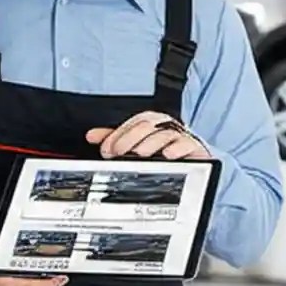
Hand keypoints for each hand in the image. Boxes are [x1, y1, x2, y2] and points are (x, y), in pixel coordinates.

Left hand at [86, 111, 209, 159]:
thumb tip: (91, 136)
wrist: (191, 164)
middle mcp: (166, 125)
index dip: (118, 134)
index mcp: (152, 122)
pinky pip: (187, 144)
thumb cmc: (161, 153)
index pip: (134, 122)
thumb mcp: (135, 146)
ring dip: (149, 143)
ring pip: (164, 134)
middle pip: (147, 125)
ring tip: (138, 154)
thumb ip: (115, 140)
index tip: (107, 150)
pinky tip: (167, 155)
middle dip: (130, 138)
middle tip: (119, 152)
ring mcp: (180, 136)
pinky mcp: (194, 148)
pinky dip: (177, 148)